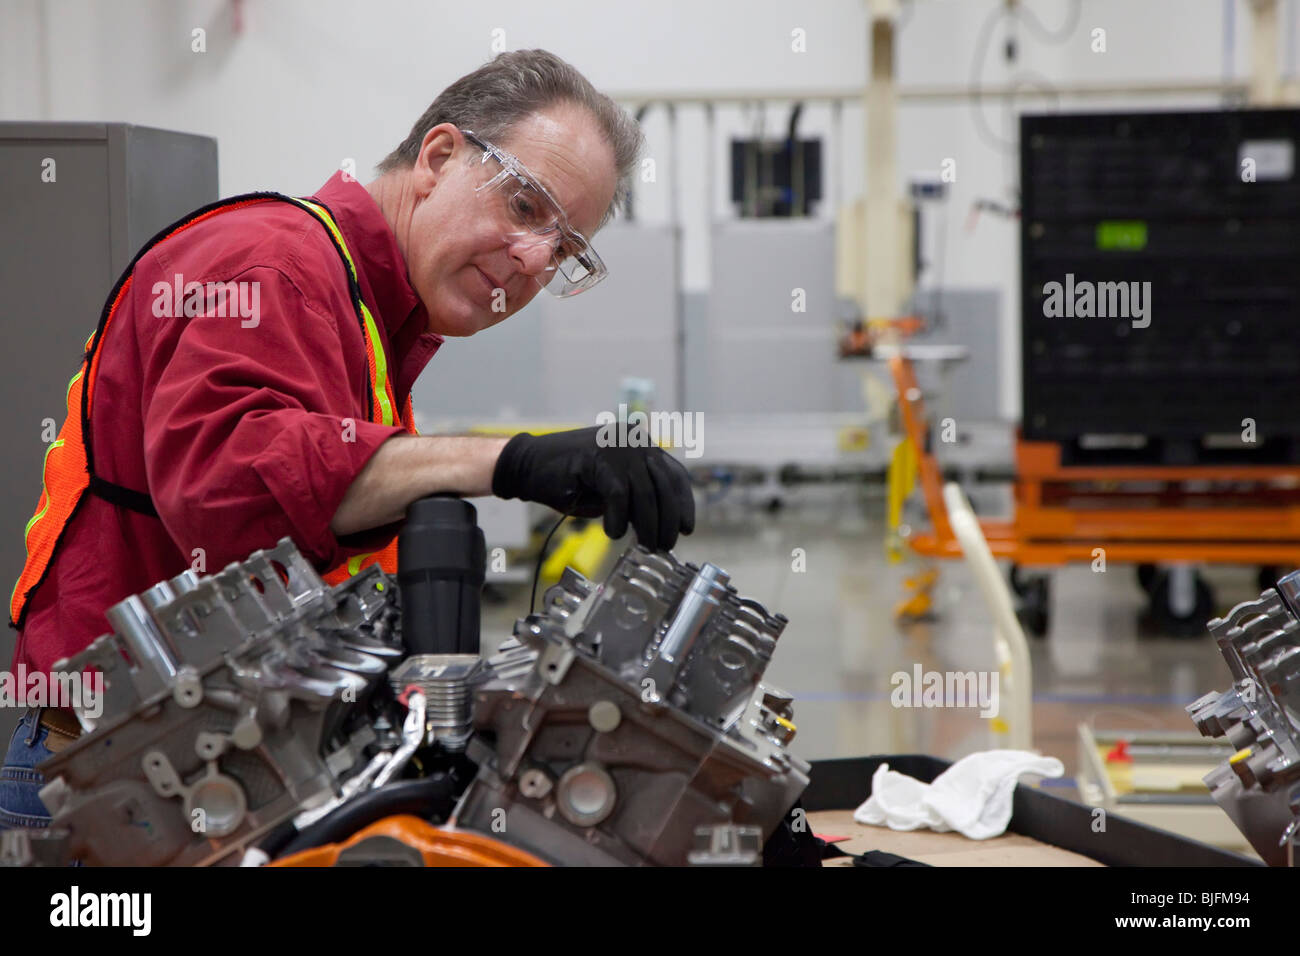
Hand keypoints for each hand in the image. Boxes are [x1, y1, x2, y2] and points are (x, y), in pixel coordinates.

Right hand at [491, 427, 694, 550]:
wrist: (527, 466)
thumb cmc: (570, 481)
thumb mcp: (613, 490)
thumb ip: (637, 498)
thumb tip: (662, 525)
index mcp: (641, 443)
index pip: (674, 475)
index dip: (684, 503)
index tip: (686, 528)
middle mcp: (634, 439)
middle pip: (664, 486)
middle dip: (667, 521)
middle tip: (663, 545)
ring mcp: (616, 445)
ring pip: (644, 493)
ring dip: (646, 525)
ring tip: (644, 546)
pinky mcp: (596, 456)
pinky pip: (618, 494)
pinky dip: (618, 518)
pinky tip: (613, 533)